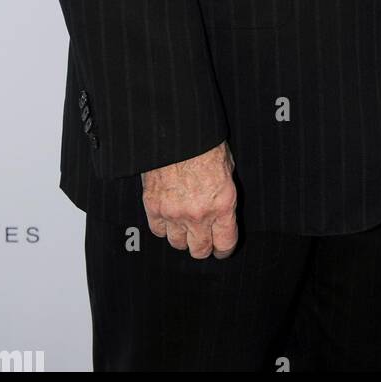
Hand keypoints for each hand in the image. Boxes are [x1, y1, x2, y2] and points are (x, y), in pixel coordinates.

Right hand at [141, 141, 237, 257]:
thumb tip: (222, 208)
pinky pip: (158, 231)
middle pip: (199, 250)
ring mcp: (174, 213)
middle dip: (203, 246)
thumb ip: (224, 193)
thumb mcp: (227, 167)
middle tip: (203, 239)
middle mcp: (199, 214)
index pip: (224, 243)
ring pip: (177, 243)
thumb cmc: (205, 144)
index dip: (224, 249)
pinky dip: (163, 226)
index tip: (222, 248)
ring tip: (185, 225)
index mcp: (222, 204)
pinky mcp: (153, 207)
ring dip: (182, 237)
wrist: (177, 131)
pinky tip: (168, 216)